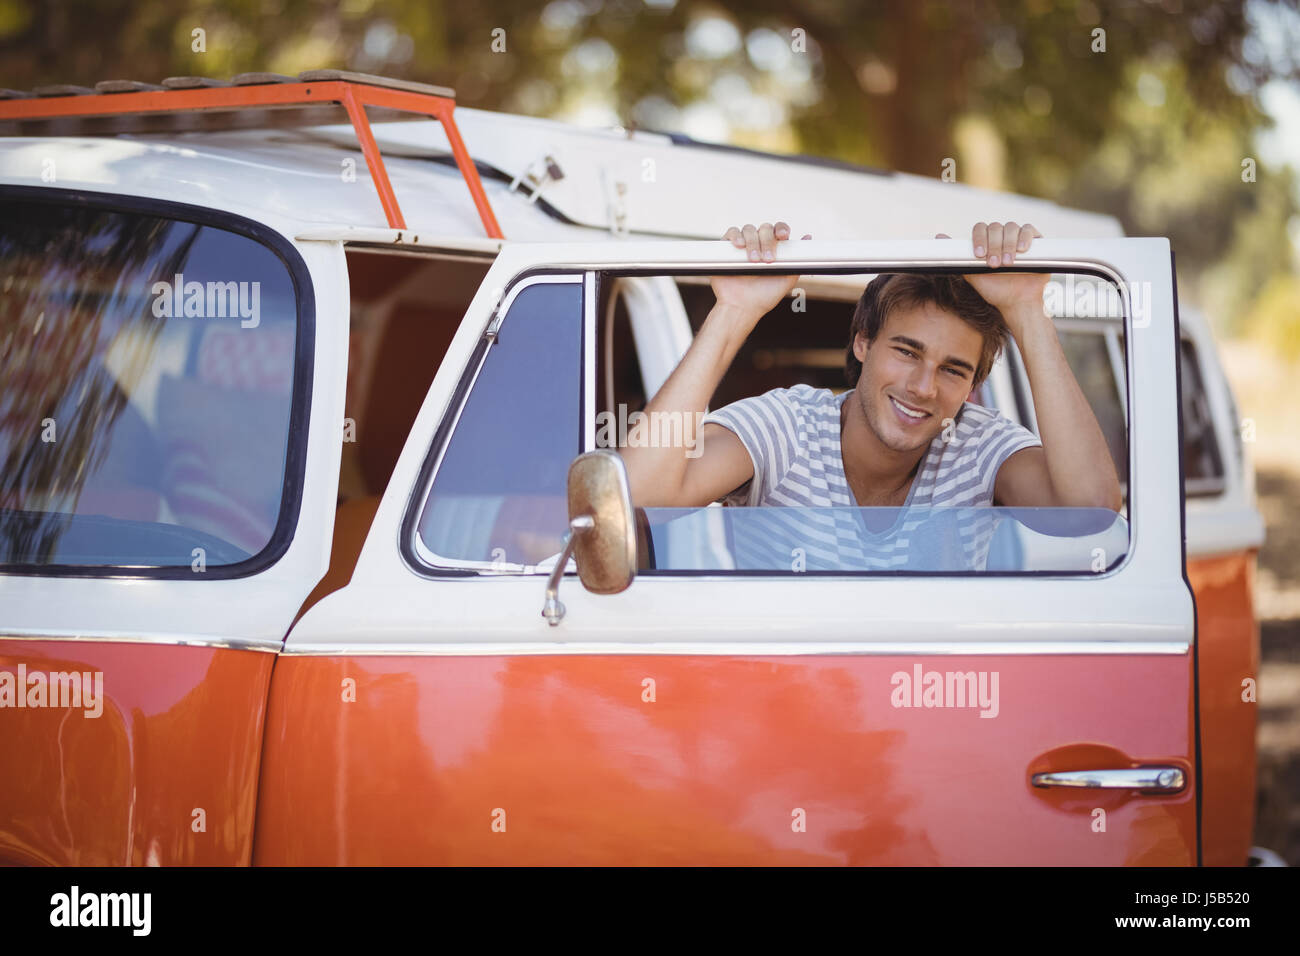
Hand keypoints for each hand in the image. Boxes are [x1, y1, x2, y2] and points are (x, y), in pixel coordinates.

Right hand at [711, 221, 812, 316]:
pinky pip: (731, 232)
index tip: (783, 236)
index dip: (781, 229)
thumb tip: (808, 238)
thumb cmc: (764, 297)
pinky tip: (739, 246)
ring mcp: (742, 246)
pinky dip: (736, 236)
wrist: (742, 307)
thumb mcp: (787, 280)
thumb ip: (798, 261)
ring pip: (749, 229)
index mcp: (773, 249)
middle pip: (764, 228)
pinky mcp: (727, 249)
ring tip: (753, 261)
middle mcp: (758, 245)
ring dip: (753, 242)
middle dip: (767, 242)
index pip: (778, 230)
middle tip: (767, 260)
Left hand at [938, 221, 1048, 335]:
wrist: (1017, 302)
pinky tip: (1022, 249)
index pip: (980, 229)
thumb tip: (939, 238)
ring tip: (1007, 263)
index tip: (979, 255)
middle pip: (995, 227)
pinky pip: (1029, 230)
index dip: (979, 239)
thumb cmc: (995, 290)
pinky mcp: (1035, 242)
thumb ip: (959, 258)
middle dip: (993, 245)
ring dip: (1008, 244)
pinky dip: (1025, 237)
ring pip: (1011, 227)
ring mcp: (1018, 238)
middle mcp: (1002, 238)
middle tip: (994, 264)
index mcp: (987, 243)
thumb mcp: (973, 276)